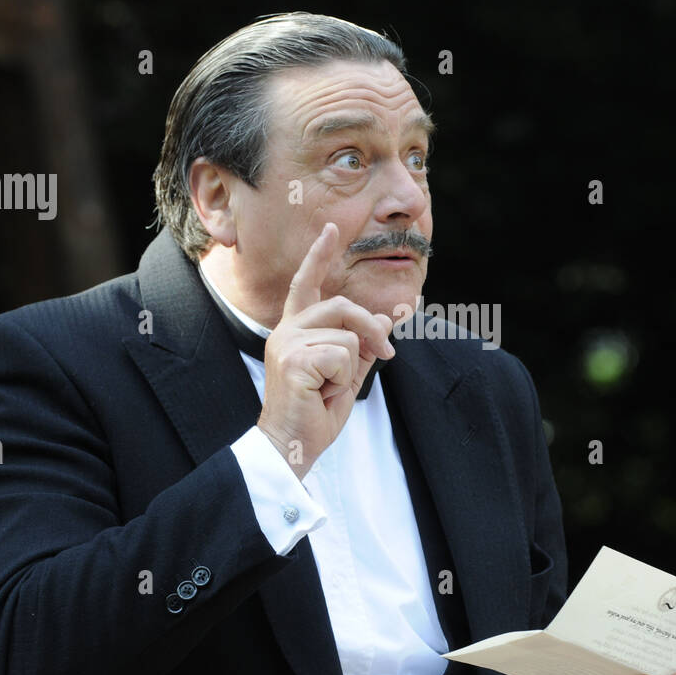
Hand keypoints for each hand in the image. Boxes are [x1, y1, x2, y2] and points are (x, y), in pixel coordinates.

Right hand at [257, 222, 394, 476]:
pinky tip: (320, 395)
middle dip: (371, 331)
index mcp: (295, 331)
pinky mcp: (294, 359)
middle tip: (388, 356)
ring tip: (327, 390)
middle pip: (343, 307)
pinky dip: (342, 381)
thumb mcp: (346, 376)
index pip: (307, 284)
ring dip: (351, 369)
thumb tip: (385, 320)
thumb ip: (363, 347)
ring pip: (348, 337)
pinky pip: (342, 357)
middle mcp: (287, 331)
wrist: (290, 446)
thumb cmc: (314, 415)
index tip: (332, 228)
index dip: (319, 256)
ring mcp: (287, 343)